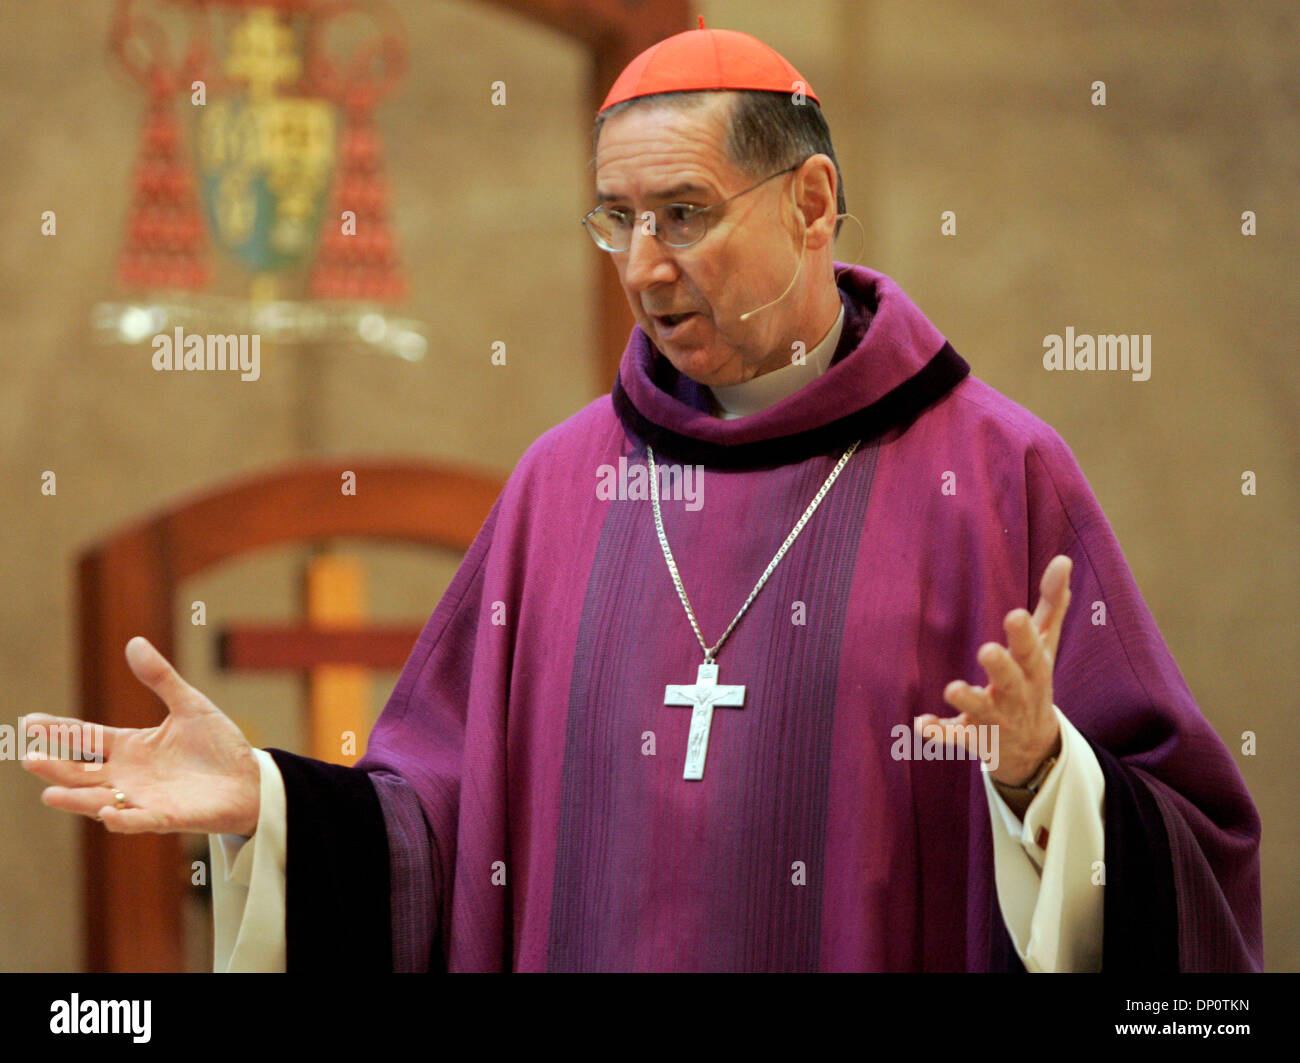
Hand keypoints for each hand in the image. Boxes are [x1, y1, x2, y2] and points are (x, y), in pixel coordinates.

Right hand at [22, 636, 260, 835]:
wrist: (250, 779)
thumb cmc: (217, 746)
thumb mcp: (189, 705)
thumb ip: (161, 678)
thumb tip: (134, 642)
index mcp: (130, 747)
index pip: (85, 738)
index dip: (58, 731)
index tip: (27, 723)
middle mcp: (129, 775)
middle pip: (82, 772)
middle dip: (56, 768)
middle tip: (29, 758)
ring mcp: (145, 798)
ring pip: (101, 801)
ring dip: (77, 800)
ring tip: (51, 795)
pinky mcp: (168, 817)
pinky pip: (142, 820)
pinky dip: (124, 820)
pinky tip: (108, 815)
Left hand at [916, 555, 1072, 787]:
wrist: (1033, 747)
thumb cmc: (1034, 680)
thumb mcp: (1046, 644)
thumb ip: (1053, 603)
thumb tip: (1063, 559)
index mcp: (1033, 671)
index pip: (1032, 652)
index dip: (1024, 636)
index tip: (1014, 614)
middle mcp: (1015, 695)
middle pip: (1010, 681)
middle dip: (1000, 667)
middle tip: (986, 649)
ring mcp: (994, 718)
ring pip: (981, 710)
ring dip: (967, 700)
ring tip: (952, 688)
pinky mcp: (973, 736)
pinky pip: (955, 737)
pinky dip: (940, 733)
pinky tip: (922, 725)